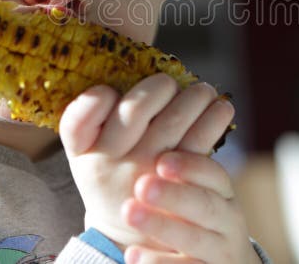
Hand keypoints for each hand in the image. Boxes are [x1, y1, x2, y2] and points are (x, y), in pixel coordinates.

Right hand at [59, 74, 233, 248]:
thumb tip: (127, 69)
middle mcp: (113, 162)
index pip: (79, 119)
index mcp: (84, 151)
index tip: (110, 90)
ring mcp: (148, 172)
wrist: (132, 229)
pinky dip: (214, 116)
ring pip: (174, 119)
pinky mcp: (182, 180)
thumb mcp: (85, 152)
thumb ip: (90, 118)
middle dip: (160, 85)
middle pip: (136, 108)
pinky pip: (201, 139)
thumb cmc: (110, 172)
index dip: (97, 98)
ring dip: (194, 95)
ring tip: (202, 91)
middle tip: (170, 83)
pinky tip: (220, 107)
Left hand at [121, 151, 259, 263]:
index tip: (162, 160)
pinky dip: (160, 263)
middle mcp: (226, 219)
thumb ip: (171, 168)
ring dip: (163, 226)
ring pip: (198, 239)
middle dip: (174, 194)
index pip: (213, 174)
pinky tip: (133, 255)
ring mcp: (220, 250)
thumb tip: (133, 120)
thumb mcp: (193, 193)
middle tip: (141, 184)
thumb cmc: (195, 219)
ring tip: (130, 212)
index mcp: (220, 192)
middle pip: (206, 204)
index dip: (190, 166)